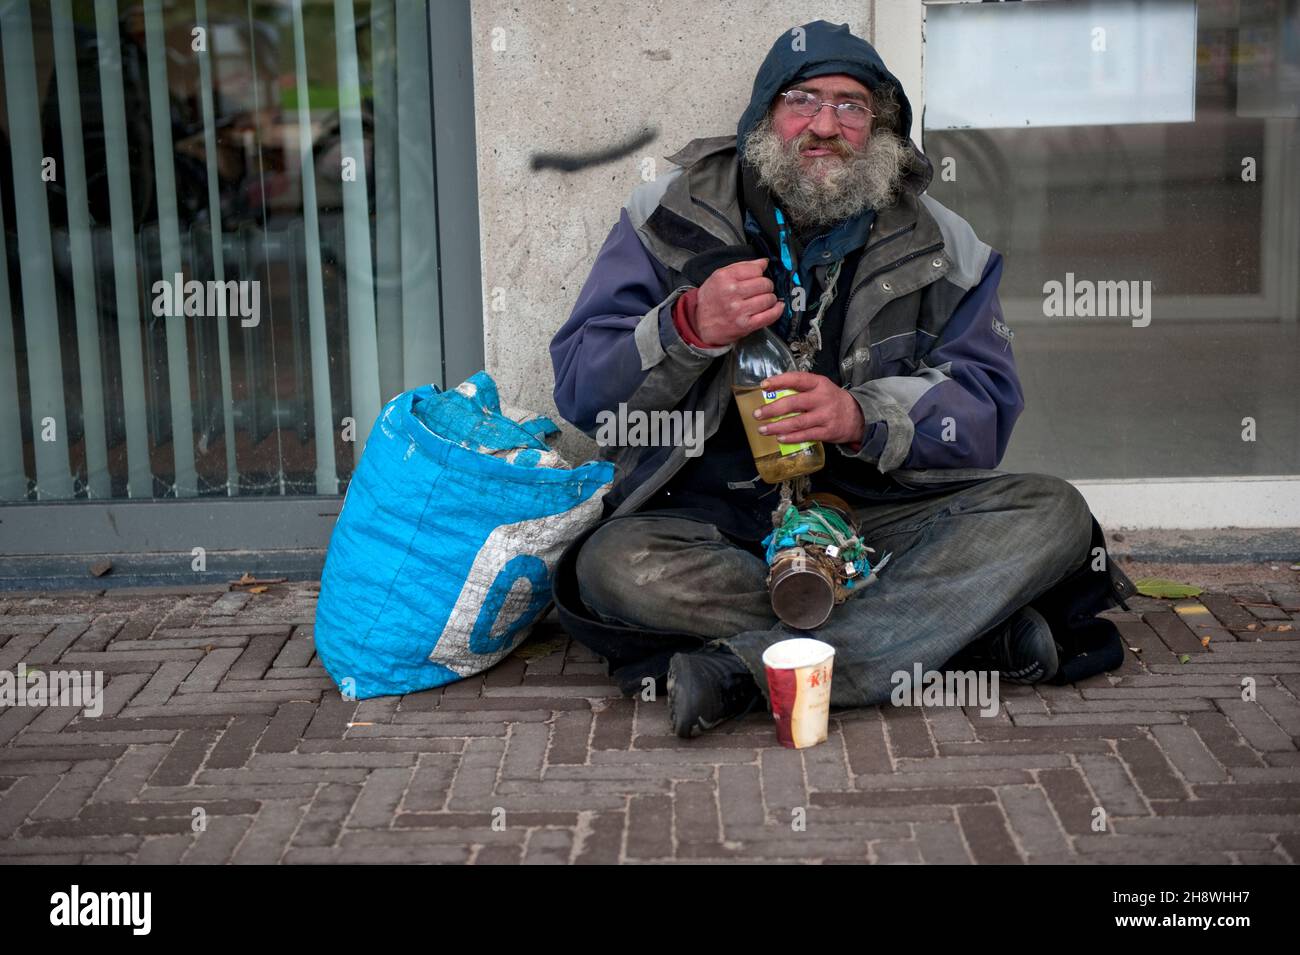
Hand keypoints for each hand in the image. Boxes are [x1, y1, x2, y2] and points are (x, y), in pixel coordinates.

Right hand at [692, 257, 784, 346]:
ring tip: (762, 300)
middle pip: (765, 283)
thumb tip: (764, 262)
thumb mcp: (720, 276)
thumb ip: (742, 266)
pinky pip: (770, 315)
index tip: (757, 277)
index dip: (759, 273)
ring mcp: (739, 310)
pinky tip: (776, 307)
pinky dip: (777, 310)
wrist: (700, 324)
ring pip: (769, 298)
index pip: (756, 269)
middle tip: (760, 290)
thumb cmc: (711, 299)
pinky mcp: (746, 325)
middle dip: (766, 286)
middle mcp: (732, 293)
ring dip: (770, 299)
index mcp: (725, 277)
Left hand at [751, 371, 866, 446]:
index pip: (797, 379)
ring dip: (777, 426)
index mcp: (819, 384)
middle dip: (772, 409)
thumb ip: (801, 389)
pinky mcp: (827, 432)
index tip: (763, 384)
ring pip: (797, 422)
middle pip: (794, 403)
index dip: (779, 381)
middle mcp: (822, 398)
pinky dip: (791, 437)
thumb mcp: (821, 388)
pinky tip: (779, 438)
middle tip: (757, 414)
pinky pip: (806, 435)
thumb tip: (773, 394)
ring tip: (763, 429)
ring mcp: (825, 416)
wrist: (859, 416)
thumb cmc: (833, 400)